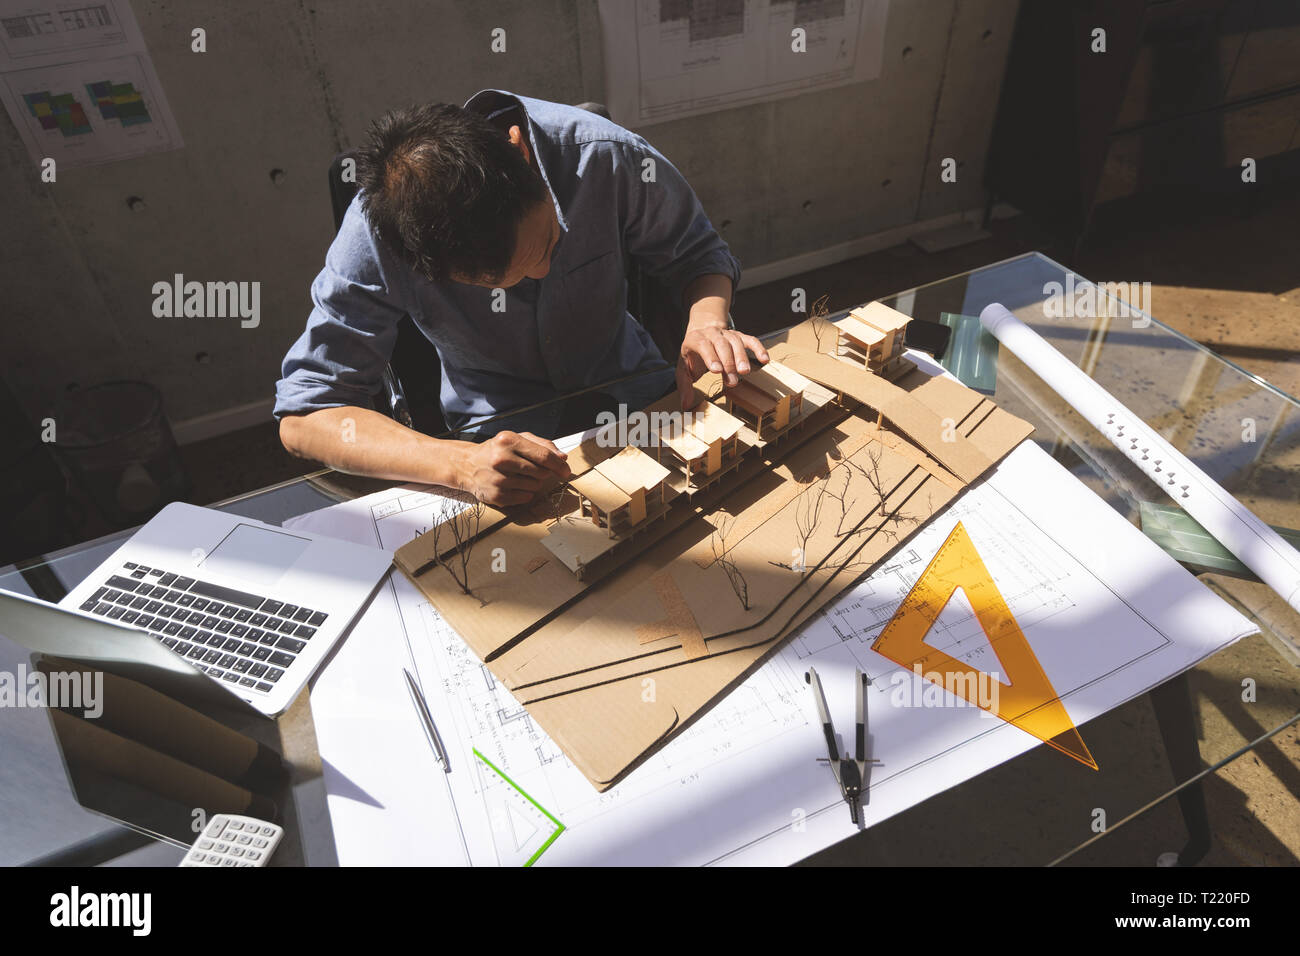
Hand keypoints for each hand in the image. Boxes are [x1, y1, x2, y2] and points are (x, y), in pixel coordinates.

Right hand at [453, 430, 570, 506]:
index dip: (558, 465)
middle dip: (543, 472)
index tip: (565, 470)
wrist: (467, 465)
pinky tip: (514, 486)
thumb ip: (542, 445)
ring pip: (535, 486)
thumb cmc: (497, 450)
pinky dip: (525, 493)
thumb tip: (562, 458)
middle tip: (533, 470)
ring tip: (519, 476)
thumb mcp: (517, 439)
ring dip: (533, 483)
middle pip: (541, 472)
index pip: (543, 455)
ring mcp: (497, 479)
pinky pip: (525, 498)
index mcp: (508, 440)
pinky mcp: (496, 496)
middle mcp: (501, 459)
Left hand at [676, 325, 769, 408]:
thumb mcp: (683, 369)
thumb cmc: (692, 356)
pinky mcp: (739, 336)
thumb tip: (685, 405)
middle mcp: (712, 334)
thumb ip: (684, 386)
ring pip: (736, 342)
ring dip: (741, 357)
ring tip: (745, 372)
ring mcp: (727, 334)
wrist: (702, 333)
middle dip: (728, 363)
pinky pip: (750, 340)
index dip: (711, 357)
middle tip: (732, 381)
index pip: (703, 345)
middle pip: (722, 345)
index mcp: (696, 339)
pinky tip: (764, 359)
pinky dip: (758, 348)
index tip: (717, 370)